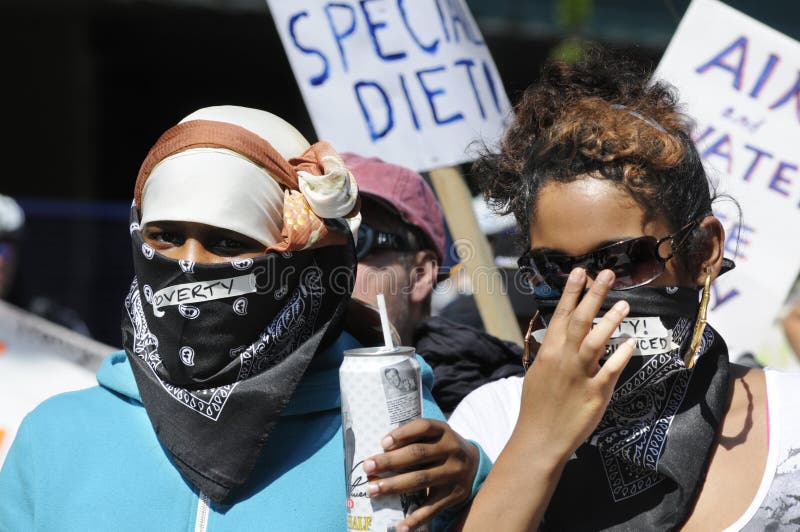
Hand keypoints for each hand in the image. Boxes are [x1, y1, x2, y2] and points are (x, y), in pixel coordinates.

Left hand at [363, 418, 478, 530]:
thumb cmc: (442, 447)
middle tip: (368, 467)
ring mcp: (454, 473)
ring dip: (394, 486)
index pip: (423, 427)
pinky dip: (415, 519)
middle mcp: (451, 450)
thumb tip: (380, 452)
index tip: (383, 443)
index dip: (403, 433)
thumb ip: (414, 439)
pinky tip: (400, 527)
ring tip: (373, 490)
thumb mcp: (435, 436)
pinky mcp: (454, 495)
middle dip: (390, 461)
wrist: (475, 464)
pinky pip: (432, 508)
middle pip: (417, 454)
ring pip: (421, 480)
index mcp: (444, 431)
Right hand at [459, 268, 634, 531]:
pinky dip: (621, 355)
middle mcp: (563, 359)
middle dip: (593, 294)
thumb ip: (550, 352)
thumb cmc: (537, 405)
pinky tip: (631, 342)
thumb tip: (557, 334)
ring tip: (624, 303)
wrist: (540, 437)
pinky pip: (611, 369)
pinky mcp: (596, 393)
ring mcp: (580, 375)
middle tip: (606, 274)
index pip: (559, 314)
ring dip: (610, 320)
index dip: (571, 292)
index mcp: (548, 351)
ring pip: (595, 341)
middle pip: (579, 320)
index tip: (580, 272)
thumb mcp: (538, 372)